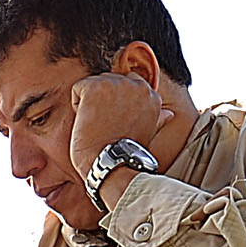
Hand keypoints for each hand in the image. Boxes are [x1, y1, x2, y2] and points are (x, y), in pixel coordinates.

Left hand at [63, 72, 175, 205]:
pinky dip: (76, 107)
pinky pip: (78, 90)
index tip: (117, 122)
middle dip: (103, 102)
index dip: (117, 103)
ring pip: (93, 85)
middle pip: (109, 82)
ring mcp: (115, 83)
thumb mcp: (148, 133)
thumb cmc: (127, 154)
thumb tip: (169, 115)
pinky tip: (88, 124)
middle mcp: (136, 84)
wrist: (113, 165)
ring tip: (100, 126)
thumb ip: (157, 118)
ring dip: (90, 105)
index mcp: (151, 95)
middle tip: (108, 127)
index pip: (129, 85)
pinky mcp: (95, 86)